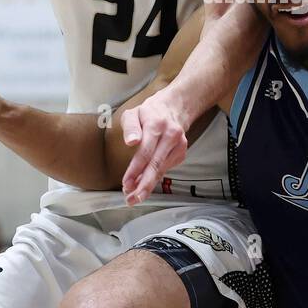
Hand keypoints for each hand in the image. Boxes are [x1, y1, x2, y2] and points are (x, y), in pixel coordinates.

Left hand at [119, 91, 189, 205]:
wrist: (174, 108)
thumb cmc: (149, 113)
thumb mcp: (133, 113)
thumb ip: (130, 126)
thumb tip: (131, 142)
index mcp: (156, 125)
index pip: (145, 152)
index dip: (135, 170)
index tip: (126, 183)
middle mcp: (170, 136)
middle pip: (156, 166)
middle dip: (144, 186)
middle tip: (132, 199)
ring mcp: (179, 145)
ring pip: (161, 170)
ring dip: (147, 185)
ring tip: (134, 195)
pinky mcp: (182, 153)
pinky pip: (166, 169)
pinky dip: (154, 178)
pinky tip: (144, 183)